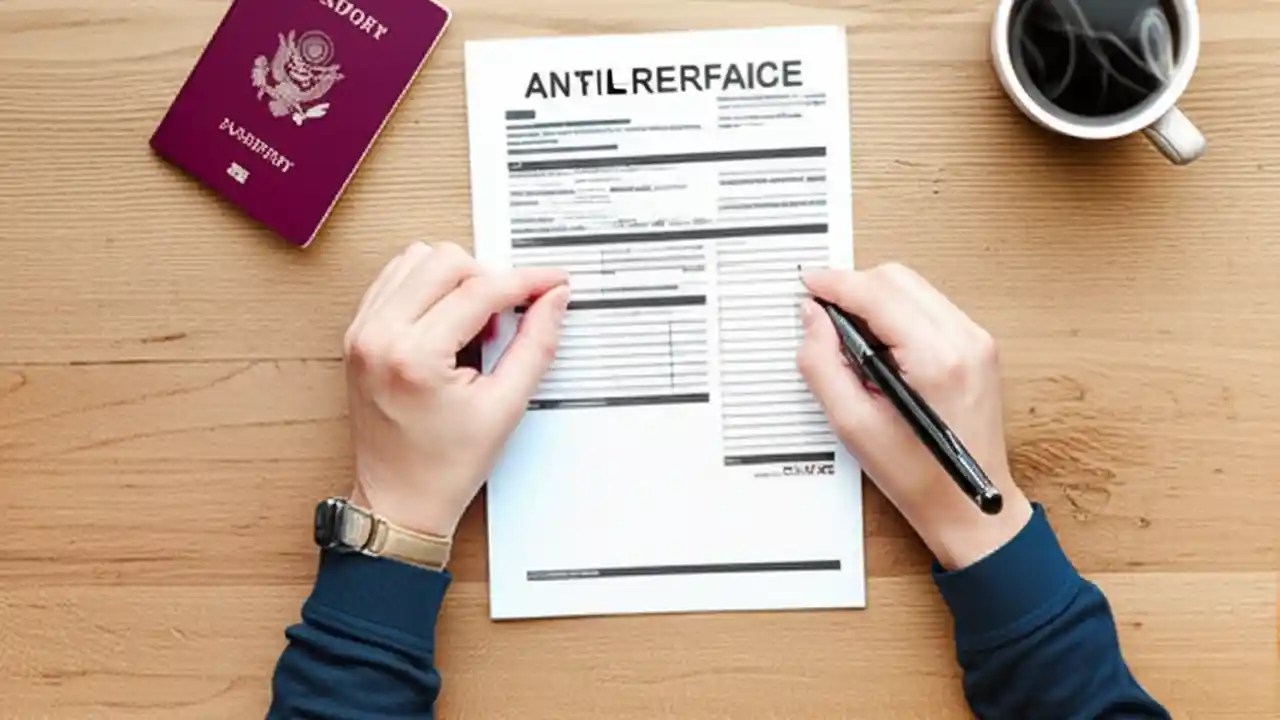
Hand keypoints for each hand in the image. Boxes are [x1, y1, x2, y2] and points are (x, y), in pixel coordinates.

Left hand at [342, 242, 569, 536]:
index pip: (480, 290)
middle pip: (444, 259)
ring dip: (454, 279)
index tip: (551, 283)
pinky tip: (446, 323)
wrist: (399, 501)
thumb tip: (552, 300)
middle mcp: (378, 335)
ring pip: (415, 259)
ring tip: (471, 325)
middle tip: (503, 320)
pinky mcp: (357, 334)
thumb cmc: (443, 467)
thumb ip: (535, 344)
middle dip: (487, 279)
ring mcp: (361, 332)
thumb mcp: (505, 407)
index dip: (526, 282)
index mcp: (414, 357)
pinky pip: (394, 280)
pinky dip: (427, 288)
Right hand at [797, 264, 1031, 569]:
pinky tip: (880, 349)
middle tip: (823, 317)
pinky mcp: (978, 346)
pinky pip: (929, 307)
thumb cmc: (919, 476)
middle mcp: (964, 340)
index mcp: (936, 359)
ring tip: (852, 341)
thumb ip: (823, 364)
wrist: (967, 506)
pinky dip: (897, 314)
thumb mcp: (852, 424)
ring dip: (875, 301)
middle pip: (898, 279)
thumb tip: (813, 319)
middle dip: (854, 288)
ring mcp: (977, 340)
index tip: (808, 284)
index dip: (835, 284)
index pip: (877, 293)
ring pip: (914, 288)